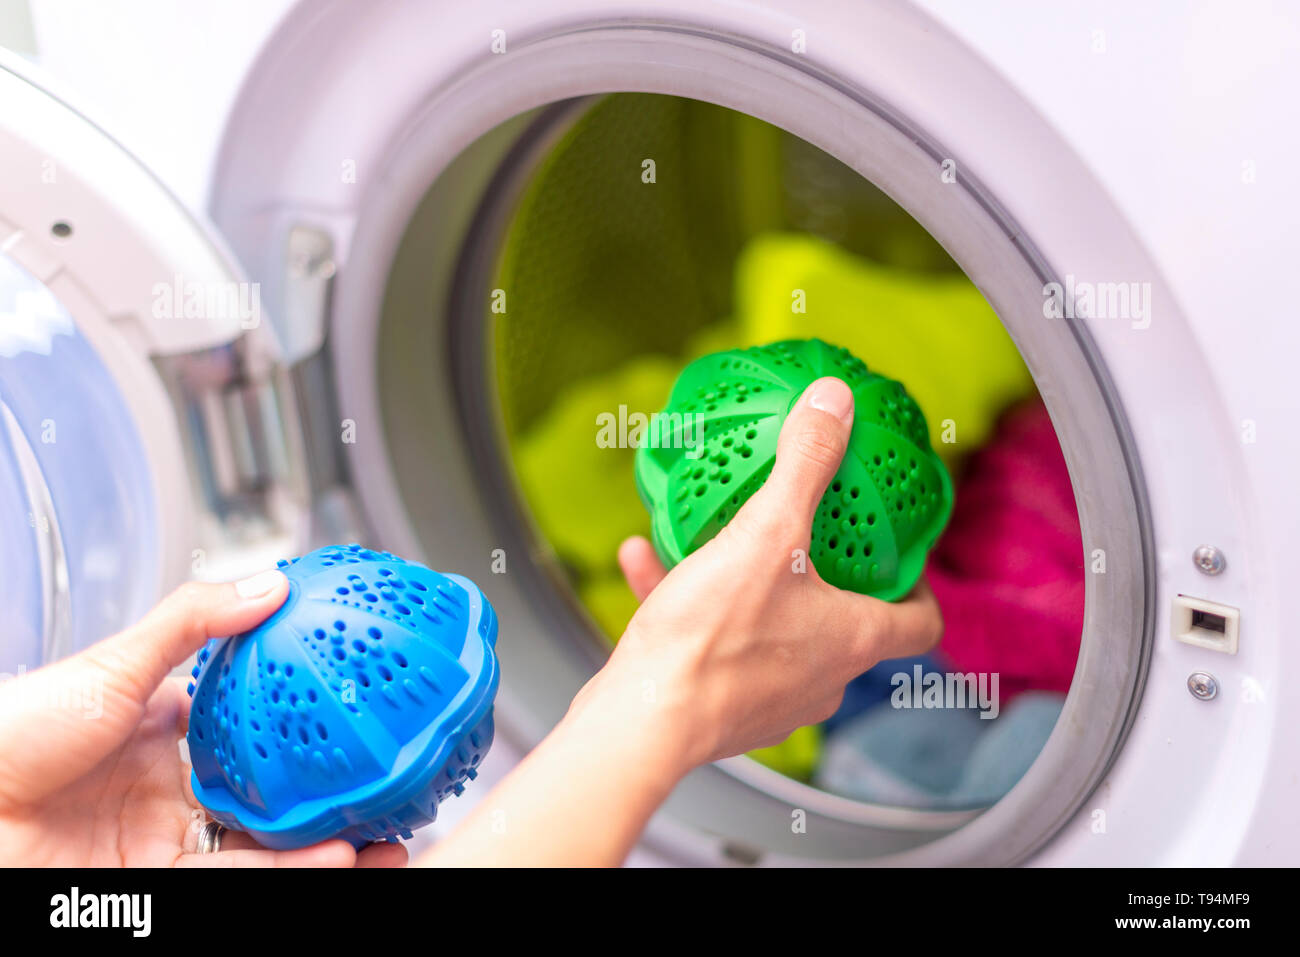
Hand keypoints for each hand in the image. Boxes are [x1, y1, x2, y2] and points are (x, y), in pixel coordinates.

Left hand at [0, 573, 407, 866]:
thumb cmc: (8, 733)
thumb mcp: (110, 665)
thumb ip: (192, 623)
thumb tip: (268, 584)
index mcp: (160, 730)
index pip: (248, 723)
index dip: (302, 719)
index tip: (350, 706)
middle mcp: (169, 788)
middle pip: (270, 790)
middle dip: (331, 792)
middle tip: (389, 783)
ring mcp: (166, 839)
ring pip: (269, 841)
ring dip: (330, 840)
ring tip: (387, 830)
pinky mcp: (160, 884)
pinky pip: (242, 875)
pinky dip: (296, 868)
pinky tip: (339, 853)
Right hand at [599, 376, 943, 767]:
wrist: (643, 720)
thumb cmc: (713, 640)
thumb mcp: (765, 532)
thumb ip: (805, 464)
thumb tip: (836, 401)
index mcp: (851, 639)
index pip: (920, 623)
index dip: (919, 587)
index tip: (900, 555)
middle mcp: (822, 677)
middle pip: (844, 621)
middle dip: (823, 574)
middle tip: (804, 531)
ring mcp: (771, 698)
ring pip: (772, 628)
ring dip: (747, 581)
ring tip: (713, 539)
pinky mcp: (719, 708)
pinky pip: (713, 642)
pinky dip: (690, 603)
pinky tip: (646, 560)